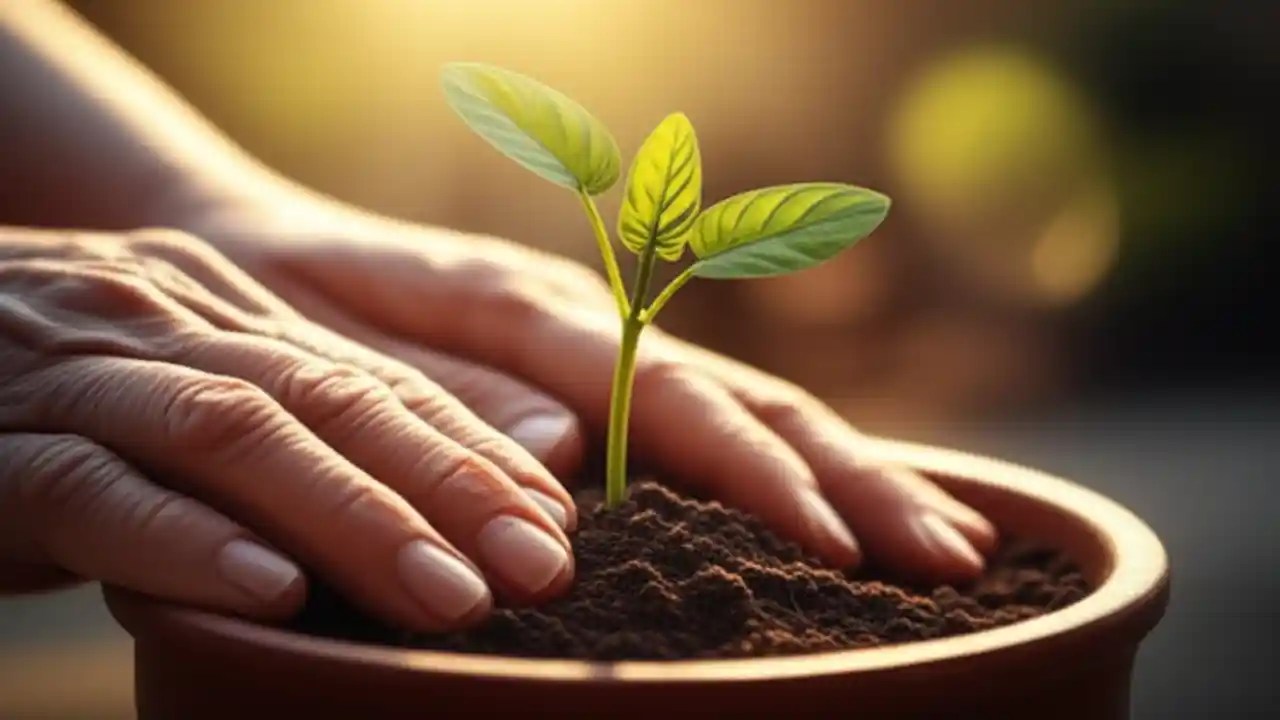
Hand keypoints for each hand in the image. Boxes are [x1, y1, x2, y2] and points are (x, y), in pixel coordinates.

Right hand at [0, 227, 575, 629]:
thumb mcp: (188, 395)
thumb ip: (296, 426)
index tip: (559, 522)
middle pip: (329, 398)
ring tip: (449, 598)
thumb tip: (446, 498)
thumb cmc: (57, 398)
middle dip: (447, 485)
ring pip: (234, 434)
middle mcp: (163, 322)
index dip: (471, 451)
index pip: (372, 379)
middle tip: (543, 567)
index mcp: (223, 310)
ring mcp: (76, 376)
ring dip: (352, 517)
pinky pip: (93, 492)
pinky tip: (267, 592)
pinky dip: (186, 542)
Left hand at [198, 198, 997, 583]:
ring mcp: (604, 351)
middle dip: (861, 481)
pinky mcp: (596, 377)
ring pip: (756, 409)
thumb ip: (456, 399)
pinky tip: (852, 514)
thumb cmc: (292, 310)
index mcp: (538, 316)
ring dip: (857, 476)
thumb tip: (577, 454)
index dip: (765, 476)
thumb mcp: (347, 352)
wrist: (248, 256)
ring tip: (953, 544)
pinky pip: (714, 423)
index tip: (844, 551)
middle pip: (754, 402)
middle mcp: (595, 329)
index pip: (679, 402)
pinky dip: (796, 469)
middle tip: (960, 562)